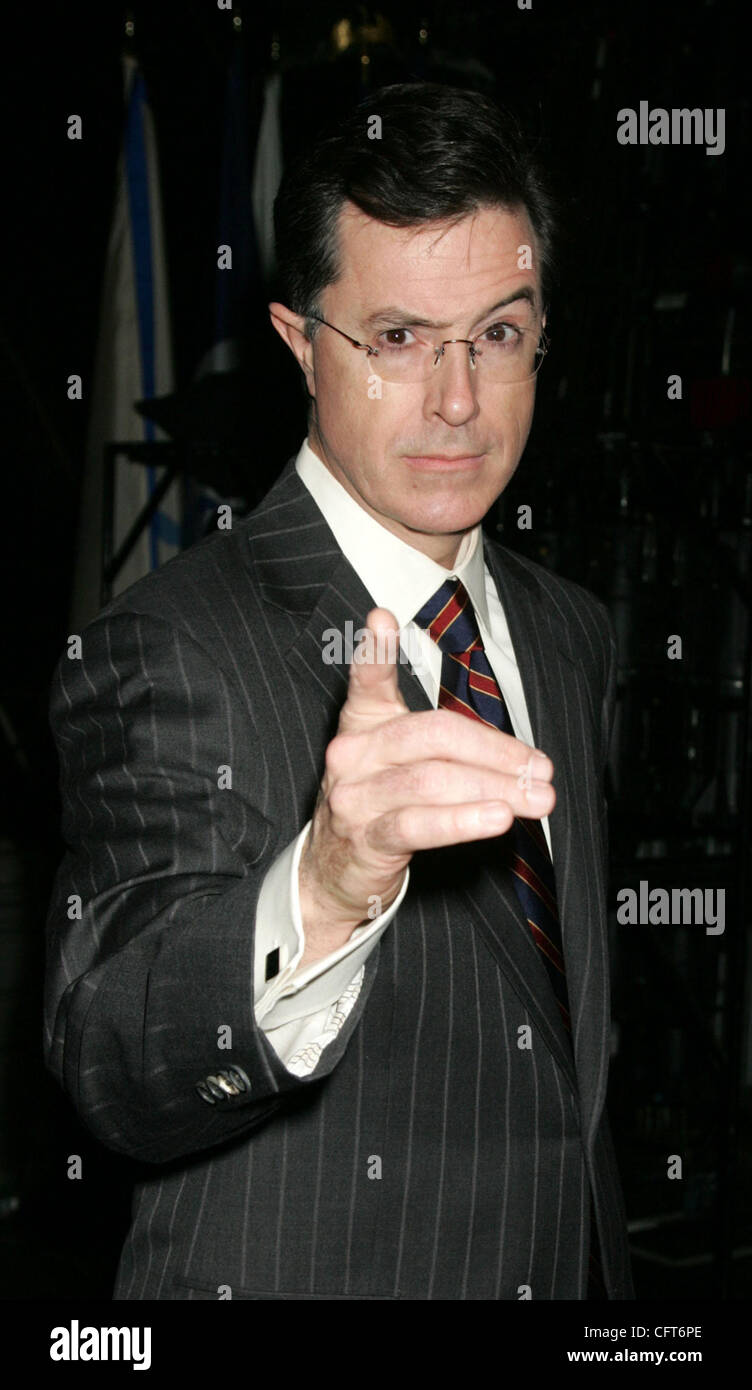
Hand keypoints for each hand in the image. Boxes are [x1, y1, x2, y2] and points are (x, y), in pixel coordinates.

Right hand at [298, 608, 554, 965]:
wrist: (330, 872)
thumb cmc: (380, 808)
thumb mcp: (400, 763)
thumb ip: (448, 747)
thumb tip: (523, 761)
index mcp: (362, 724)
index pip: (367, 681)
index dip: (374, 652)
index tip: (383, 618)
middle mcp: (352, 753)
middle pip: (432, 735)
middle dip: (496, 751)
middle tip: (540, 769)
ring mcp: (354, 796)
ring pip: (432, 780)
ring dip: (494, 788)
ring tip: (537, 798)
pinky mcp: (364, 838)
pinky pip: (419, 823)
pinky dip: (463, 820)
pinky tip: (497, 818)